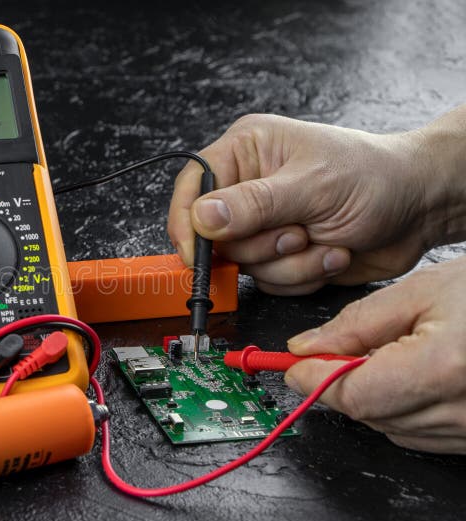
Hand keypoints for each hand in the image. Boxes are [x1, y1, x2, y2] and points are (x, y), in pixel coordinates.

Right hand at [168, 113, 449, 294]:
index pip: (193, 186)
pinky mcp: (281, 254)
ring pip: (245, 264)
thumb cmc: (375, 177)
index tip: (196, 251)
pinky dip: (303, 275)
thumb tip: (203, 217)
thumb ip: (254, 204)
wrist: (419, 207)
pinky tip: (330, 252)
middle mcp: (249, 186)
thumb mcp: (312, 186)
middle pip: (216, 235)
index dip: (187, 221)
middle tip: (297, 232)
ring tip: (322, 239)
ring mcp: (265, 223)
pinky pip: (270, 282)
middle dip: (261, 245)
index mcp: (248, 151)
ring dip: (289, 263)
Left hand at [285, 257, 465, 453]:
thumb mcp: (422, 290)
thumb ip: (357, 323)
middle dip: (336, 381)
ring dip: (368, 394)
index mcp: (444, 368)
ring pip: (386, 426)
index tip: (291, 364)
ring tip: (388, 352)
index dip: (311, 378)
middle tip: (332, 349)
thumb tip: (306, 348)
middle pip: (365, 412)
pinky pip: (417, 433)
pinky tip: (408, 374)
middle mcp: (461, 409)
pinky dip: (398, 407)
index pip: (351, 393)